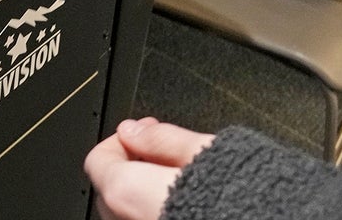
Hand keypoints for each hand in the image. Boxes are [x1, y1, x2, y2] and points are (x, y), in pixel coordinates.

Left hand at [84, 118, 216, 219]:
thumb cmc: (242, 196)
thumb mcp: (204, 151)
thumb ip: (161, 138)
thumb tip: (133, 129)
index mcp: (128, 193)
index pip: (98, 161)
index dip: (119, 142)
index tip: (140, 135)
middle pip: (110, 191)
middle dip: (131, 169)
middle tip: (161, 154)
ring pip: (127, 215)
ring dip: (142, 197)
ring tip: (180, 182)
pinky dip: (156, 215)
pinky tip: (185, 205)